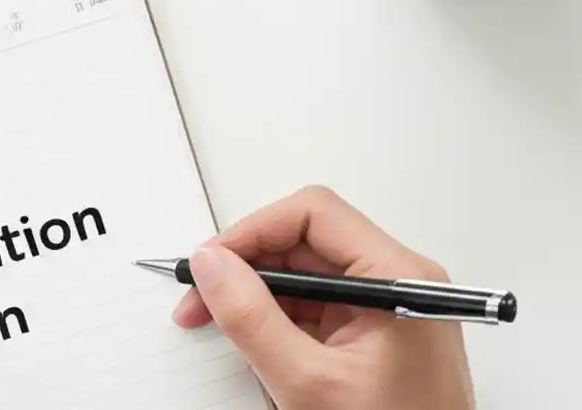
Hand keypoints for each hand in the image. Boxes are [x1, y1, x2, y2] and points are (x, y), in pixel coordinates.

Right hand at [172, 186, 473, 409]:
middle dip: (246, 264)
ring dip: (256, 292)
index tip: (211, 262)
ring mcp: (387, 306)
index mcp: (397, 277)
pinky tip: (252, 339)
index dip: (253, 231)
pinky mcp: (374, 331)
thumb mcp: (308, 382)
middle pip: (305, 240)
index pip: (313, 215)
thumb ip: (252, 318)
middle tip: (200, 297)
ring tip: (217, 320)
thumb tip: (211, 263)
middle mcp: (397, 280)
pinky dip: (276, 317)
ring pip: (305, 272)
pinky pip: (315, 304)